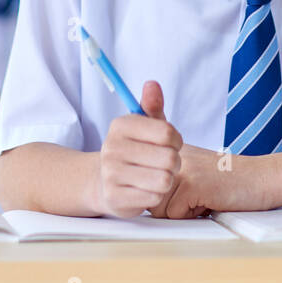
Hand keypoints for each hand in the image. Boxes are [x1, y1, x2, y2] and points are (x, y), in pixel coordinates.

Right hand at [95, 80, 182, 218]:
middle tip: (166, 163)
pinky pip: (155, 198)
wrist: (104, 181)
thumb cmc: (134, 150)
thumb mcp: (144, 126)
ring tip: (158, 175)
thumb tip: (152, 84)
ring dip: (167, 179)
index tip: (172, 143)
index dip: (176, 140)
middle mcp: (112, 148)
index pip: (166, 132)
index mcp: (120, 125)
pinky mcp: (116, 198)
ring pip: (164, 179)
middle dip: (174, 162)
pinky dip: (157, 195)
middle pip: (169, 158)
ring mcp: (111, 174)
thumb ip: (152, 105)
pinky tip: (147, 189)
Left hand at [149, 143, 258, 218]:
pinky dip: (193, 215)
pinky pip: (176, 214)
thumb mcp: (194, 168)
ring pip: (159, 208)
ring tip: (203, 198)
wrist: (261, 179)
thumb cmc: (227, 181)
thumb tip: (141, 195)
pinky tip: (211, 201)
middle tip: (197, 196)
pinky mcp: (192, 183)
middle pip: (149, 196)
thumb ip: (167, 175)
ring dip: (182, 212)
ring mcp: (182, 167)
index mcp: (172, 148)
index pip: (143, 178)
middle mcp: (172, 153)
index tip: (182, 189)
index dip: (157, 192)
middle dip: (170, 207)